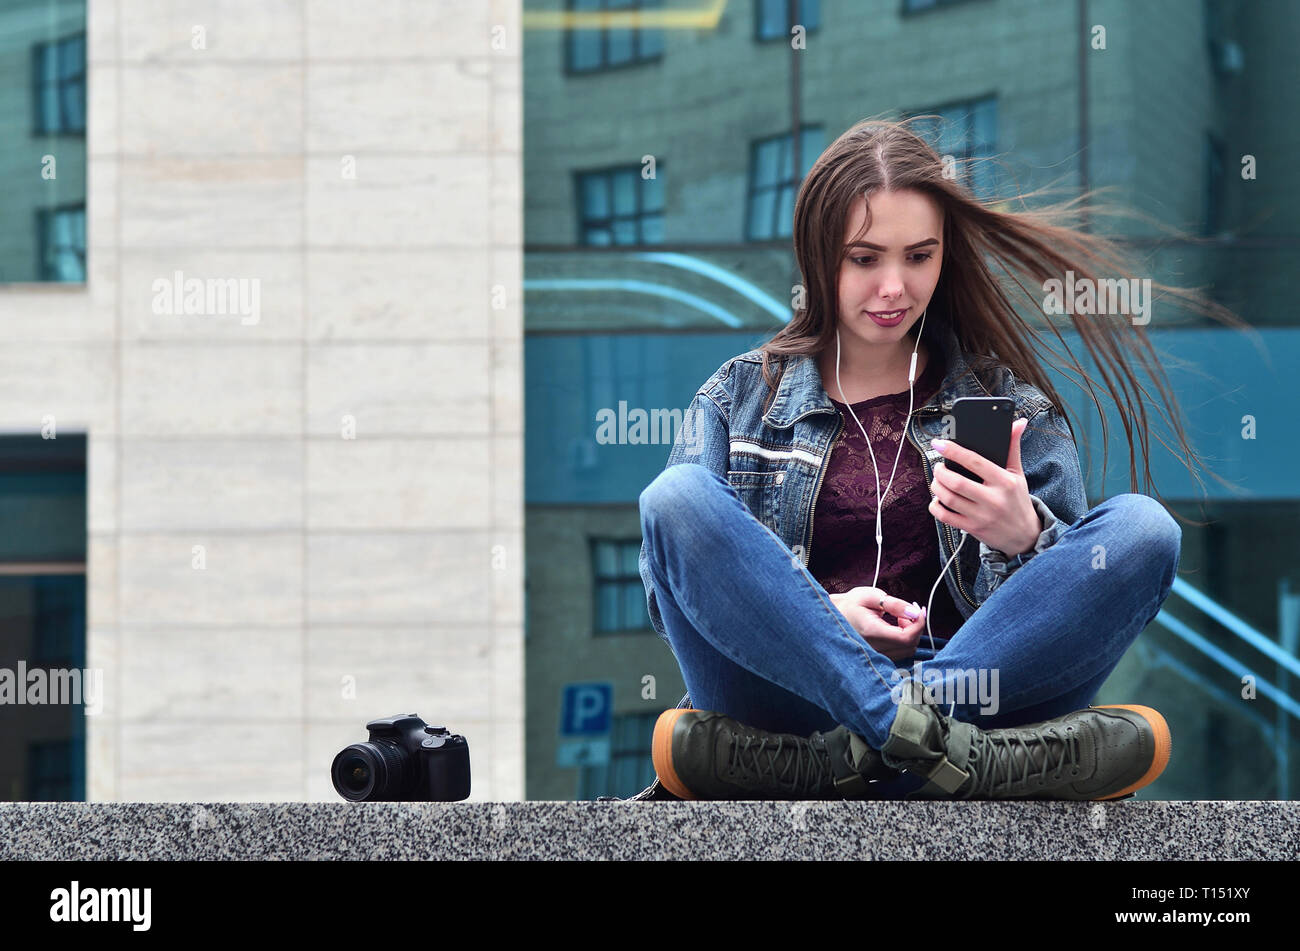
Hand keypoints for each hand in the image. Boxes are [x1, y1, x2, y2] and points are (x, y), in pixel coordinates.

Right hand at [829, 586, 926, 660]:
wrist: (833, 615)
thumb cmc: (850, 604)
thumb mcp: (872, 596)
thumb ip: (895, 604)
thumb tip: (915, 612)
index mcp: (872, 632)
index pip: (906, 637)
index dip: (919, 624)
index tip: (918, 609)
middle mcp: (874, 648)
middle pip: (909, 645)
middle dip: (916, 627)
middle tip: (909, 610)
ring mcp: (875, 654)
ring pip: (907, 651)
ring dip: (910, 634)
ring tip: (900, 618)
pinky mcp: (877, 657)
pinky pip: (900, 652)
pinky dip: (904, 640)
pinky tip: (896, 627)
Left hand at [927, 417, 1041, 555]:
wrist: (1024, 535)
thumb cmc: (1017, 500)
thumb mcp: (1017, 474)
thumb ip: (1013, 448)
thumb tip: (1018, 422)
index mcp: (1004, 482)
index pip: (975, 462)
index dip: (954, 451)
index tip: (938, 444)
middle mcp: (993, 500)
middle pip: (956, 482)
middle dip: (940, 471)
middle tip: (938, 466)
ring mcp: (982, 516)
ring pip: (948, 499)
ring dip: (936, 486)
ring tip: (937, 480)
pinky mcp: (972, 529)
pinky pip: (945, 517)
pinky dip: (936, 506)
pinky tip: (937, 499)